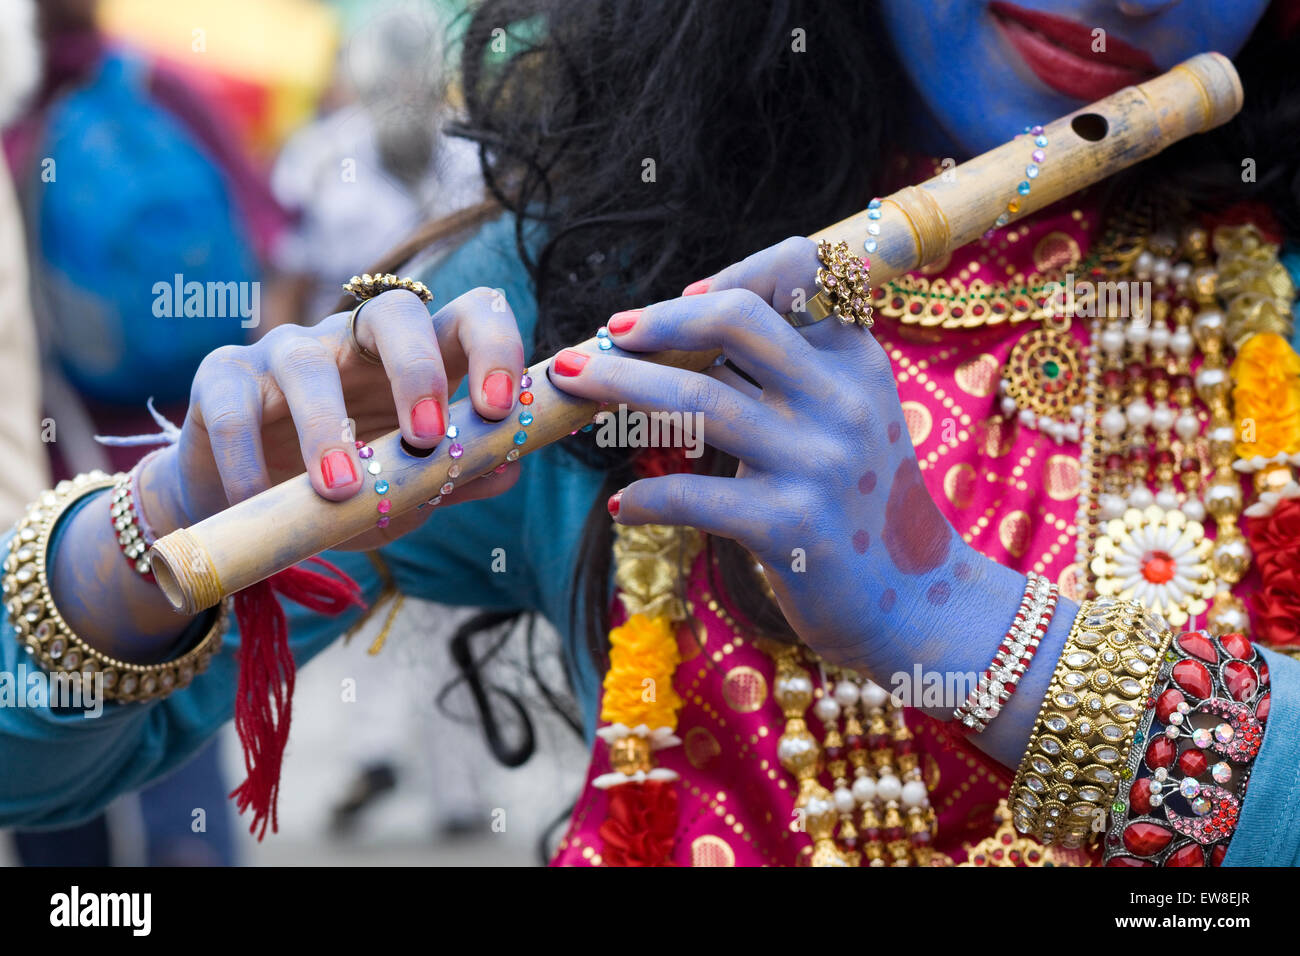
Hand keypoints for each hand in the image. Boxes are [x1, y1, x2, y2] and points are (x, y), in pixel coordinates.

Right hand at [143, 287, 526, 550]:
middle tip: (429, 440)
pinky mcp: (221, 378)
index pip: (469, 318)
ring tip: (340, 489)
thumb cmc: (341, 490)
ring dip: (327, 427)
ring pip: (308, 362)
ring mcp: (286, 352)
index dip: (496, 349)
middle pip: (396, 312)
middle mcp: (353, 341)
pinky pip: (233, 410)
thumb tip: (511, 466)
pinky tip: (259, 499)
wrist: (243, 510)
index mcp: (415, 361)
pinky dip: (247, 458)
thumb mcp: (405, 491)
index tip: (503, 410)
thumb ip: (455, 479)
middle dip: (419, 371)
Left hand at [547, 237, 1021, 685]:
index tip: (685, 300)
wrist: (915, 602)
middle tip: (606, 336)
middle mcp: (842, 400)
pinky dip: (644, 497)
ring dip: (622, 390)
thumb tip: (682, 336)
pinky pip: (690, 496)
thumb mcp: (847, 420)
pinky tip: (623, 505)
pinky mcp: (790, 529)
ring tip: (577, 390)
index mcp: (857, 361)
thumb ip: (781, 375)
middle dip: (655, 321)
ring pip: (697, 402)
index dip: (736, 271)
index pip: (803, 270)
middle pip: (734, 320)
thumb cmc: (861, 504)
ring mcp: (817, 464)